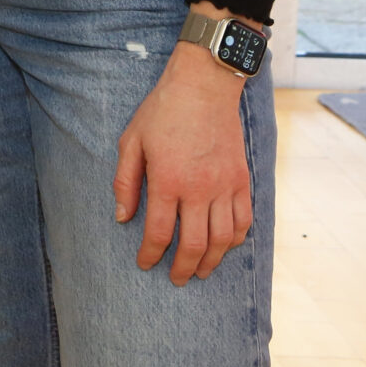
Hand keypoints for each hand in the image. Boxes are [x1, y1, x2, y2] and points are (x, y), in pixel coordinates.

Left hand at [112, 23, 254, 283]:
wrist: (204, 86)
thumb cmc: (162, 111)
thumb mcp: (131, 141)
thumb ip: (125, 181)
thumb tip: (121, 217)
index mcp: (167, 180)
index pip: (157, 232)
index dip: (150, 254)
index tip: (144, 264)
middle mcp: (198, 189)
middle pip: (194, 244)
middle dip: (183, 268)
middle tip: (176, 280)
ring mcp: (225, 187)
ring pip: (222, 240)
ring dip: (211, 261)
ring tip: (201, 271)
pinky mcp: (242, 181)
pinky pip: (244, 221)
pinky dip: (235, 240)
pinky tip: (224, 246)